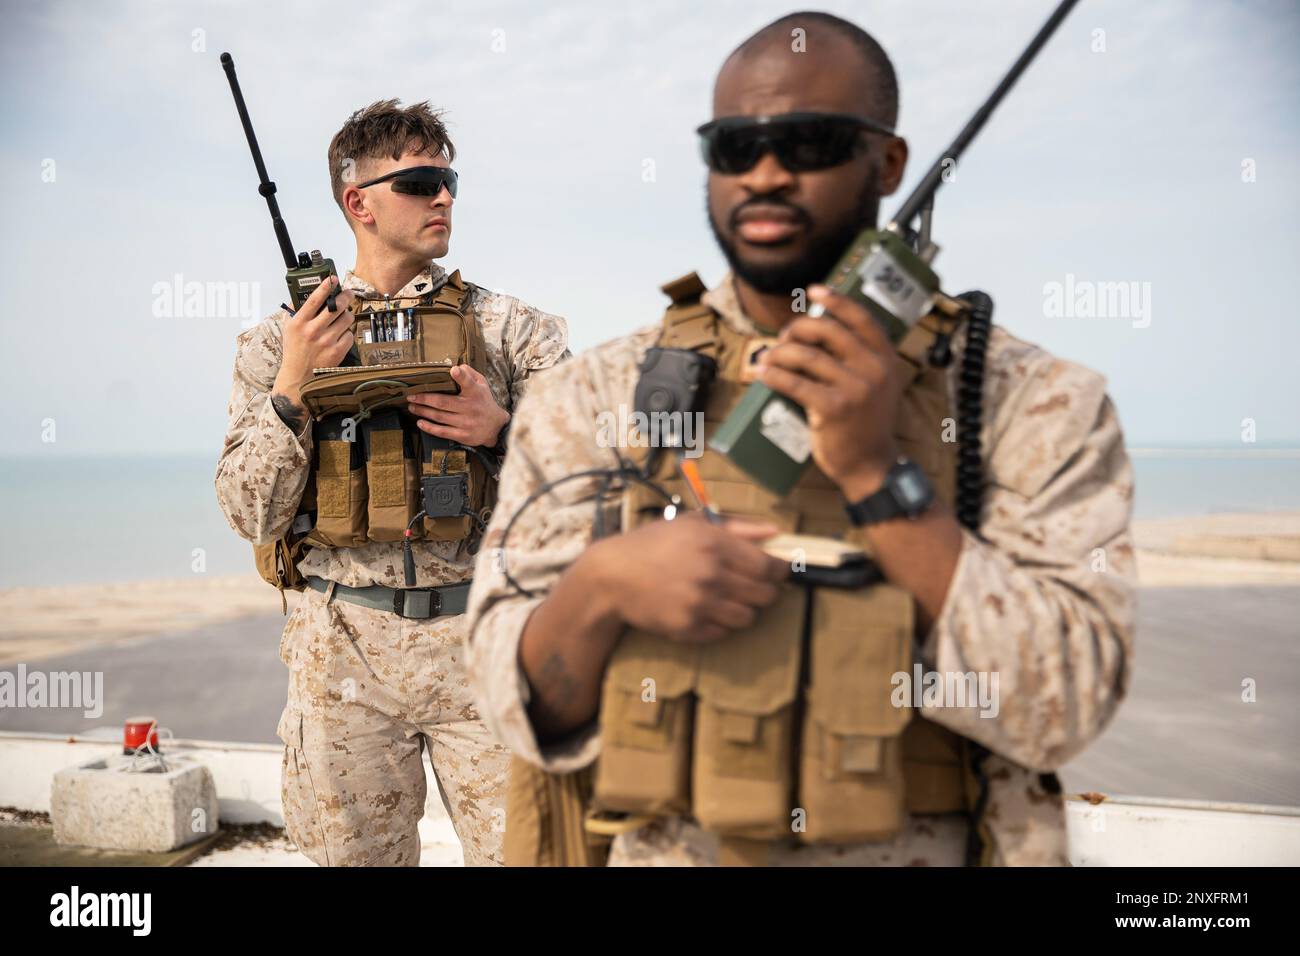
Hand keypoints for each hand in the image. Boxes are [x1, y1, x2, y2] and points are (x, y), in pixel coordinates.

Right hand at [272, 276, 356, 404]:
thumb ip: (297, 312)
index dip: (326, 286)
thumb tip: (307, 295)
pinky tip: (339, 335)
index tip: (333, 279)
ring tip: (342, 318)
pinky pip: (349, 334)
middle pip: (337, 306)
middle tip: (347, 294)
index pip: (315, 300)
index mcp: (299, 323)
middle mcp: (313, 331)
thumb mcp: (289, 328)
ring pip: (347, 319)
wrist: (298, 376)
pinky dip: (346, 333)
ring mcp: (326, 341)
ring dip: (347, 316)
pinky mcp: (337, 351)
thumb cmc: (294, 351)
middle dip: (345, 297)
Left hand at [406, 364, 509, 446]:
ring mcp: (466, 423)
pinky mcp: (462, 435)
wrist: (495, 427)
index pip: (469, 383)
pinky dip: (429, 427)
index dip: (461, 376)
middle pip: (443, 402)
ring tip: (412, 407)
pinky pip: (442, 431)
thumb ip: (470, 374)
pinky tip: (420, 422)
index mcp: (476, 393)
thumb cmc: (484, 402)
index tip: (453, 370)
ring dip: (423, 411)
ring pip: (439, 416)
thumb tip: (455, 366)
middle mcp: (470, 408)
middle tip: (411, 396)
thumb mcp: (482, 385)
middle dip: (424, 398)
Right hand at [586, 512, 787, 642]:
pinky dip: (719, 624)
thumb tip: (775, 531)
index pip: (769, 567)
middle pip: (765, 596)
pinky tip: (704, 610)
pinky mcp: (687, 628)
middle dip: (763, 592)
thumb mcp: (693, 524)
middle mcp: (711, 575)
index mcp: (715, 544)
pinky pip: (722, 633)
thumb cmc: (654, 544)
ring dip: (742, 610)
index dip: (780, 572)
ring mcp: (699, 604)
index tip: (777, 572)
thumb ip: (738, 527)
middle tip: (750, 587)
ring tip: (725, 599)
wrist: (612, 575)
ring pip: (748, 618)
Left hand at [757, 284, 901, 499]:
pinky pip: (795, 382)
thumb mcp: (878, 385)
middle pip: (827, 330)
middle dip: (797, 329)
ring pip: (806, 356)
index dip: (836, 300)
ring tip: (768, 358)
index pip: (861, 318)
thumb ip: (860, 358)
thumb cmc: (865, 422)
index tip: (814, 289)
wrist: (869, 464)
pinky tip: (764, 374)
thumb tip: (818, 329)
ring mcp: (855, 389)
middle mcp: (874, 369)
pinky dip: (774, 375)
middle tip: (783, 338)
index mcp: (886, 358)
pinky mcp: (833, 408)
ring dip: (779, 353)